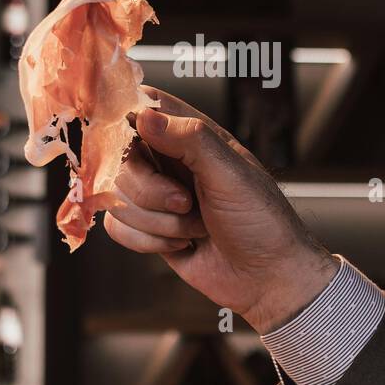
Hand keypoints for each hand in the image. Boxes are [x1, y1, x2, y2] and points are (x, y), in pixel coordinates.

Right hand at [104, 87, 336, 332]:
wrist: (267, 278)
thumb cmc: (261, 220)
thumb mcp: (231, 173)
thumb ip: (190, 139)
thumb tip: (144, 114)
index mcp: (193, 136)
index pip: (144, 106)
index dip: (127, 117)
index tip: (133, 142)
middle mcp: (170, 161)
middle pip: (121, 160)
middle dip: (150, 191)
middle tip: (186, 203)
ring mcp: (156, 195)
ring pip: (117, 196)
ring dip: (156, 221)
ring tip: (195, 227)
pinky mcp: (147, 228)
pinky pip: (117, 227)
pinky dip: (146, 241)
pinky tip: (182, 243)